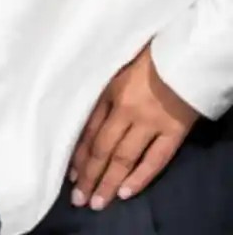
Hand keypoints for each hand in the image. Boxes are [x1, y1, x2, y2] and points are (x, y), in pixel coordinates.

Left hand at [69, 44, 198, 209]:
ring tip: (96, 202)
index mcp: (109, 95)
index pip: (89, 132)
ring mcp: (151, 122)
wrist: (186, 56)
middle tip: (78, 199)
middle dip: (89, 176)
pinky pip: (156, 159)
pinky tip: (125, 192)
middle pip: (102, 149)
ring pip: (125, 158)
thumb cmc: (147, 62)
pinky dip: (140, 177)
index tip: (71, 176)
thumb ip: (102, 100)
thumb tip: (83, 128)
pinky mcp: (175, 130)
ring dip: (108, 181)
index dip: (78, 156)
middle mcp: (126, 111)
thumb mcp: (114, 75)